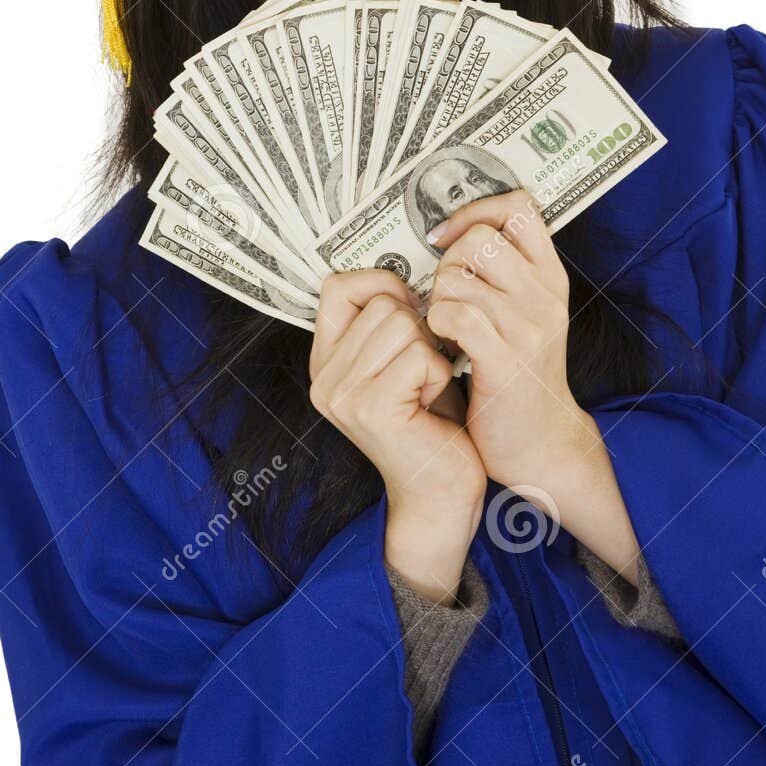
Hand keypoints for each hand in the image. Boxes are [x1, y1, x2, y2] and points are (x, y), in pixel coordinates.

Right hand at [309, 269, 486, 524]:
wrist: (441, 493)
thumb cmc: (432, 422)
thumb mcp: (403, 359)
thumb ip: (390, 320)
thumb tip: (401, 273)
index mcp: (325, 361)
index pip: (337, 286)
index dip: (380, 285)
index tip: (407, 312)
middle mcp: (324, 378)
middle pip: (382, 302)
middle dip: (419, 330)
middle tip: (420, 374)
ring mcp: (342, 394)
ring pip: (403, 324)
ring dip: (431, 354)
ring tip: (425, 390)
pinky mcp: (370, 409)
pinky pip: (420, 356)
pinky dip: (440, 376)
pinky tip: (432, 406)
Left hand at [425, 189, 588, 502]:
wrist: (543, 444)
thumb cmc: (519, 376)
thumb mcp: (525, 315)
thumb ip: (503, 275)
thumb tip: (454, 236)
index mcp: (549, 277)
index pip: (519, 208)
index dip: (477, 211)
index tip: (447, 238)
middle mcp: (544, 295)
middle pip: (480, 238)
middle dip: (448, 263)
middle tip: (446, 297)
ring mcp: (529, 327)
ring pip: (459, 278)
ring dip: (437, 299)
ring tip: (445, 326)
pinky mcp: (506, 360)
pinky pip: (455, 314)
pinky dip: (436, 323)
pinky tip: (443, 342)